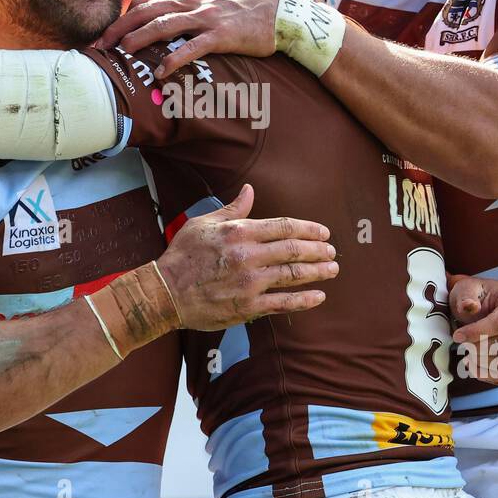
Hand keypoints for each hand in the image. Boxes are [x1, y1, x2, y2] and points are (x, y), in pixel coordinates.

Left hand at [94, 0, 280, 79]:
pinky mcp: (222, 35)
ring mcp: (206, 17)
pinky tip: (160, 72)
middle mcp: (193, 1)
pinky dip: (174, 59)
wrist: (278, 11)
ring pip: (164, 25)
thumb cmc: (244, 10)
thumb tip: (162, 19)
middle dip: (121, 28)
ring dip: (139, 39)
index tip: (108, 33)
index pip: (146, 0)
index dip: (123, 16)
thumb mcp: (210, 0)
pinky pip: (192, 47)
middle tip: (102, 46)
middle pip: (147, 11)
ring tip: (122, 54)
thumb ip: (186, 6)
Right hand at [157, 184, 335, 329]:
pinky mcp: (247, 307)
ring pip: (293, 275)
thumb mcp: (204, 224)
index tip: (324, 232)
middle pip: (294, 250)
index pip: (284, 226)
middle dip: (318, 250)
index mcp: (240, 232)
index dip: (309, 229)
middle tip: (333, 251)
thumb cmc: (182, 255)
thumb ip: (232, 209)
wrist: (164, 292)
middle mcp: (248, 255)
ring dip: (317, 272)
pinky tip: (319, 297)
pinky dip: (304, 300)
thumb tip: (250, 191)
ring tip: (332, 270)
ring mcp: (250, 283)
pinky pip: (283, 303)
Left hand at [447, 274, 497, 384]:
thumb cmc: (474, 295)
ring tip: (467, 355)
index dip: (477, 332)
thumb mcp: (467, 288)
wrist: (479, 305)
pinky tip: (472, 365)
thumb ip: (467, 296)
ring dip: (482, 364)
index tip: (457, 336)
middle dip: (479, 349)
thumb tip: (469, 306)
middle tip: (462, 346)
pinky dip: (486, 375)